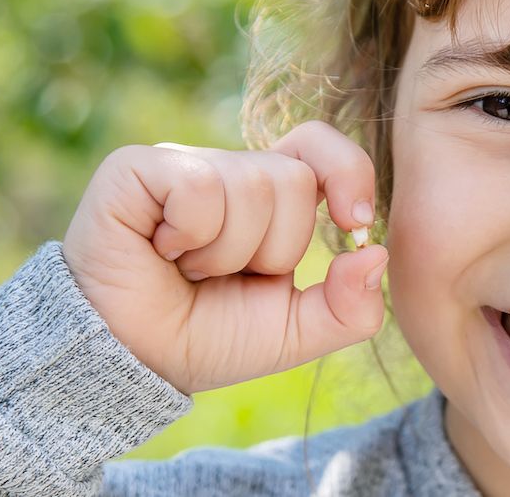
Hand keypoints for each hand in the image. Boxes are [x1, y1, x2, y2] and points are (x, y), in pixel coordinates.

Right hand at [62, 120, 386, 394]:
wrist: (132, 361)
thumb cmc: (206, 338)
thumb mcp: (295, 333)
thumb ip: (350, 307)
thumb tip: (376, 254)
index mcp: (269, 198)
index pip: (321, 148)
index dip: (348, 173)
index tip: (354, 223)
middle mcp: (228, 171)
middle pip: (294, 179)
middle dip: (273, 249)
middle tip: (225, 274)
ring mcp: (182, 164)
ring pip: (252, 186)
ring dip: (226, 252)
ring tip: (188, 268)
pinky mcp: (136, 169)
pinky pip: (199, 187)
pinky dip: (189, 235)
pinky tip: (161, 250)